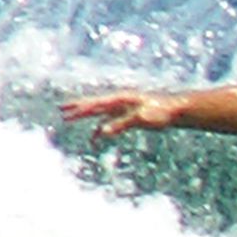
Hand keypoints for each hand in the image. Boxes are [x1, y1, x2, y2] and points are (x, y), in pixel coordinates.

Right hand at [60, 87, 179, 140]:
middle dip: (77, 108)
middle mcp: (120, 102)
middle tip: (60, 109)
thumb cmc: (160, 112)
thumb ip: (120, 125)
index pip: (96, 104)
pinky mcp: (129, 116)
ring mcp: (124, 108)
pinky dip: (101, 128)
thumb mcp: (140, 119)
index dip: (79, 108)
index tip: (65, 111)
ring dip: (85, 116)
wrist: (176, 110)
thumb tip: (101, 132)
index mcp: (121, 100)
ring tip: (69, 119)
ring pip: (100, 112)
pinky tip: (95, 137)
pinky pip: (110, 121)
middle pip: (94, 104)